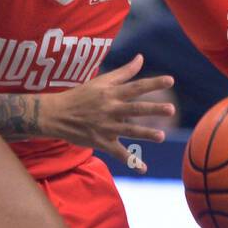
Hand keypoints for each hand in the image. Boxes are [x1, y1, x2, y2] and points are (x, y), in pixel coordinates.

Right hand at [42, 55, 174, 171]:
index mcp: (111, 93)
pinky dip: (131, 162)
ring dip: (145, 134)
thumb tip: (141, 58)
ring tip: (161, 136)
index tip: (170, 80)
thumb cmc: (81, 95)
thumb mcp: (100, 81)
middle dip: (153, 109)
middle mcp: (110, 109)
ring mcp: (106, 127)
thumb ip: (124, 72)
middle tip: (171, 109)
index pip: (136, 87)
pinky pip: (118, 153)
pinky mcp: (101, 142)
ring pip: (129, 131)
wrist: (56, 114)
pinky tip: (143, 169)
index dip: (153, 83)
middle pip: (135, 109)